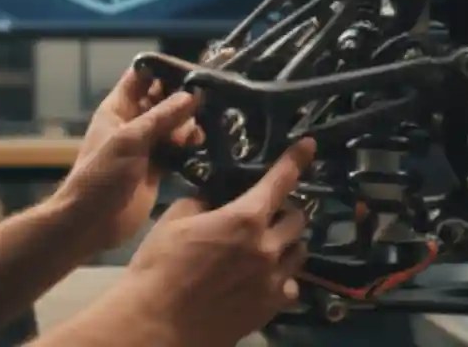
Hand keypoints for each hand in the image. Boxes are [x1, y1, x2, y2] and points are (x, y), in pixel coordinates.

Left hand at [55, 67, 201, 251]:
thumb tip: (193, 95)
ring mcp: (146, 145)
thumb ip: (163, 117)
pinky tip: (203, 147)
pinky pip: (179, 149)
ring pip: (174, 124)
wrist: (90, 223)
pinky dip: (191, 146)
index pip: (143, 75)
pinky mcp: (158, 168)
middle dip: (185, 98)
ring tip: (202, 133)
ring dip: (190, 125)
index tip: (194, 71)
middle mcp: (134, 122)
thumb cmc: (101, 175)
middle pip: (164, 99)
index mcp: (118, 108)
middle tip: (210, 103)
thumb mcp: (130, 140)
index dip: (165, 69)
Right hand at [105, 139, 317, 346]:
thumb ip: (204, 203)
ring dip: (287, 243)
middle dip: (285, 210)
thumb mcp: (175, 219)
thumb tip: (216, 201)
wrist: (158, 322)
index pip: (281, 180)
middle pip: (298, 218)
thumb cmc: (160, 266)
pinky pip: (291, 285)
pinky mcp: (271, 308)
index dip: (297, 159)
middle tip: (268, 214)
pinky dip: (282, 278)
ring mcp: (273, 280)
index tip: (309, 145)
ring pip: (299, 251)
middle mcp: (268, 246)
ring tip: (268, 246)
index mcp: (245, 218)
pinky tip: (264, 279)